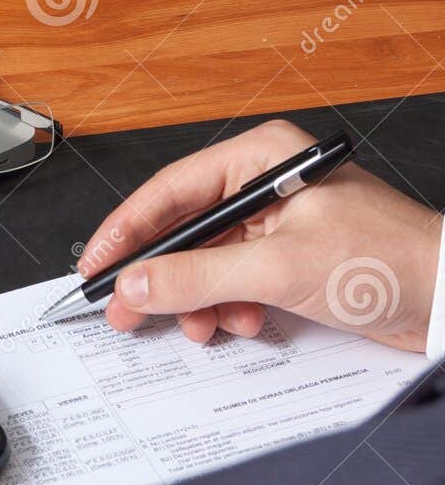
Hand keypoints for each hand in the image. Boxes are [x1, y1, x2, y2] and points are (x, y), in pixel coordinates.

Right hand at [79, 119, 440, 351]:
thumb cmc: (388, 260)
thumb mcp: (278, 269)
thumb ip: (197, 277)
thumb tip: (135, 285)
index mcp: (261, 158)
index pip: (170, 191)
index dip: (125, 232)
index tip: (95, 267)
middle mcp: (265, 184)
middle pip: (183, 230)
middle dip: (159, 277)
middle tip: (124, 311)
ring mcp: (277, 224)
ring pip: (205, 264)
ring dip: (198, 301)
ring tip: (204, 326)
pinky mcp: (290, 261)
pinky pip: (234, 284)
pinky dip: (229, 309)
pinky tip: (245, 324)